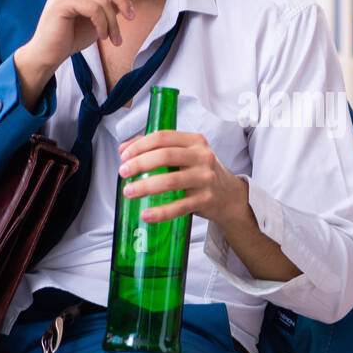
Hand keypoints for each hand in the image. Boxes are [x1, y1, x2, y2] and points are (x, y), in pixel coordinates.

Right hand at [24, 0, 137, 71]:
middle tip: (131, 19)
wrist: (51, 52)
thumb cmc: (73, 33)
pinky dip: (104, 25)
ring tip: (113, 37)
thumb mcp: (101, 16)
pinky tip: (101, 36)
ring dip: (113, 21)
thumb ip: (114, 0)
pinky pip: (95, 8)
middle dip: (123, 1)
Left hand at [117, 130, 246, 225]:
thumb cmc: (200, 172)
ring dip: (146, 186)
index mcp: (195, 141)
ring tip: (129, 192)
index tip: (124, 156)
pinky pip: (180, 206)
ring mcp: (206, 178)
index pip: (163, 137)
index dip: (140, 145)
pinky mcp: (206, 199)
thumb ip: (156, 147)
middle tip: (123, 173)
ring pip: (171, 181)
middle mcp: (202, 157)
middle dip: (140, 164)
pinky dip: (161, 212)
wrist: (229, 195)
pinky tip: (146, 215)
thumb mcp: (185, 154)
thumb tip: (123, 148)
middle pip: (166, 155)